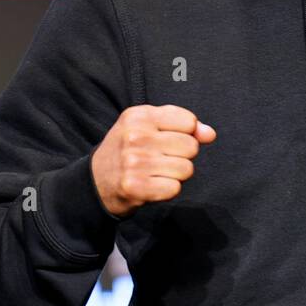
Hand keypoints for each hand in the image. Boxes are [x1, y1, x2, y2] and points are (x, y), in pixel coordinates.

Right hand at [90, 105, 215, 217]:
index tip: (168, 139)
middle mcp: (136, 137)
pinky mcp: (136, 187)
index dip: (185, 133)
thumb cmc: (128, 149)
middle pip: (191, 147)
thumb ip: (182, 124)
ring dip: (176, 174)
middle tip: (161, 158)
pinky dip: (167, 189)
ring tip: (156, 172)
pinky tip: (152, 185)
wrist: (95, 182)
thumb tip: (210, 134)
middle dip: (182, 155)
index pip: (188, 121)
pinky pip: (175, 188)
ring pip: (186, 169)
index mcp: (139, 116)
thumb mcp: (148, 126)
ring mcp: (135, 163)